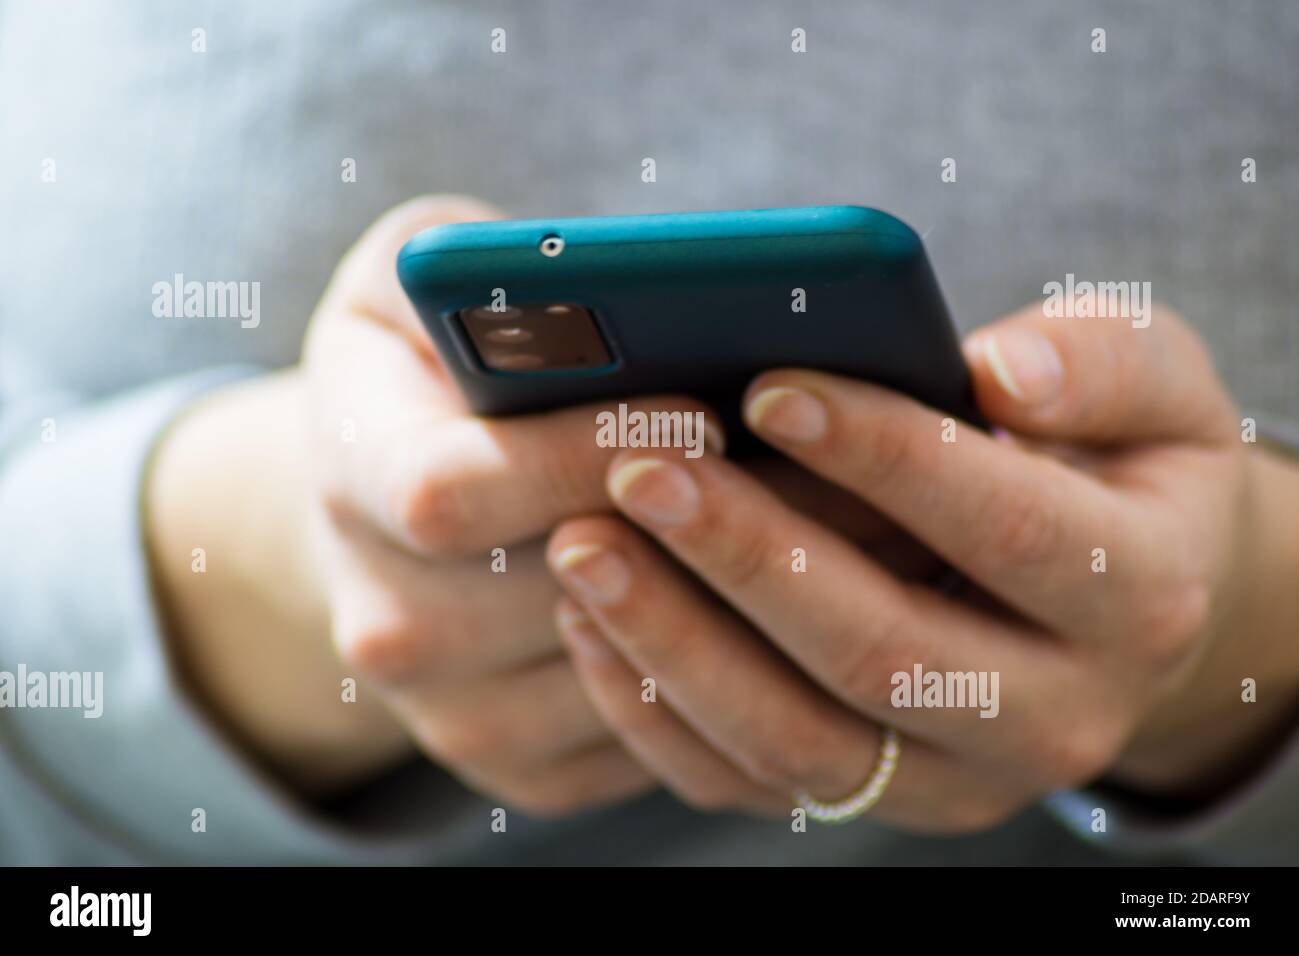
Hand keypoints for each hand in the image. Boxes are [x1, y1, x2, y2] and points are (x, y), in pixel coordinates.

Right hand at [147, 195, 936, 807]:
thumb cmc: (424, 365)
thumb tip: (615, 287)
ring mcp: (453, 715)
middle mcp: (388, 620)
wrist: (381, 511)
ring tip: (853, 537)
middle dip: (712, 534)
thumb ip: (483, 269)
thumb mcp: (421, 275)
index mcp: (353, 476)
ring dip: (752, 611)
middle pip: (568, 593)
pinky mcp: (519, 771)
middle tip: (845, 477)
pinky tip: (797, 609)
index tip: (705, 410)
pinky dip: (738, 678)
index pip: (455, 490)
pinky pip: (651, 742)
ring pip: (633, 675)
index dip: (584, 453)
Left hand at [546, 303, 1298, 827]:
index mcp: (1138, 598)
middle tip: (642, 468)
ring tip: (584, 545)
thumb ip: (1102, 364)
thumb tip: (1002, 373)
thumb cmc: (1117, 462)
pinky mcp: (873, 797)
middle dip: (750, 557)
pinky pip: (748, 780)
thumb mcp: (1155, 388)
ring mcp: (956, 780)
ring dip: (677, 643)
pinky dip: (657, 709)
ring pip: (798, 740)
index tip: (771, 388)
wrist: (1112, 598)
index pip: (1009, 529)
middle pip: (884, 656)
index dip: (887, 458)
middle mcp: (1057, 717)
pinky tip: (590, 620)